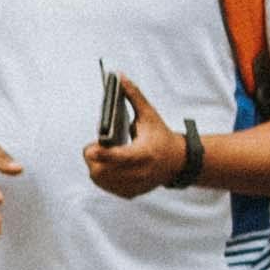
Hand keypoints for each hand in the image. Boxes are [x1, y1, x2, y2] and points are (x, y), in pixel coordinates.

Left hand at [86, 82, 195, 197]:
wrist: (178, 161)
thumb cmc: (161, 136)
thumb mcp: (149, 114)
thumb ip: (133, 96)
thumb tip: (119, 77)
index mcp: (145, 152)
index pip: (120, 156)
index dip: (103, 153)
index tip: (91, 147)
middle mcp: (141, 172)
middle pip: (104, 170)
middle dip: (93, 158)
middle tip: (93, 147)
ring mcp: (136, 184)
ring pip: (102, 180)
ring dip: (95, 167)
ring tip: (101, 156)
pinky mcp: (132, 192)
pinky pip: (108, 187)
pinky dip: (103, 178)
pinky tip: (108, 167)